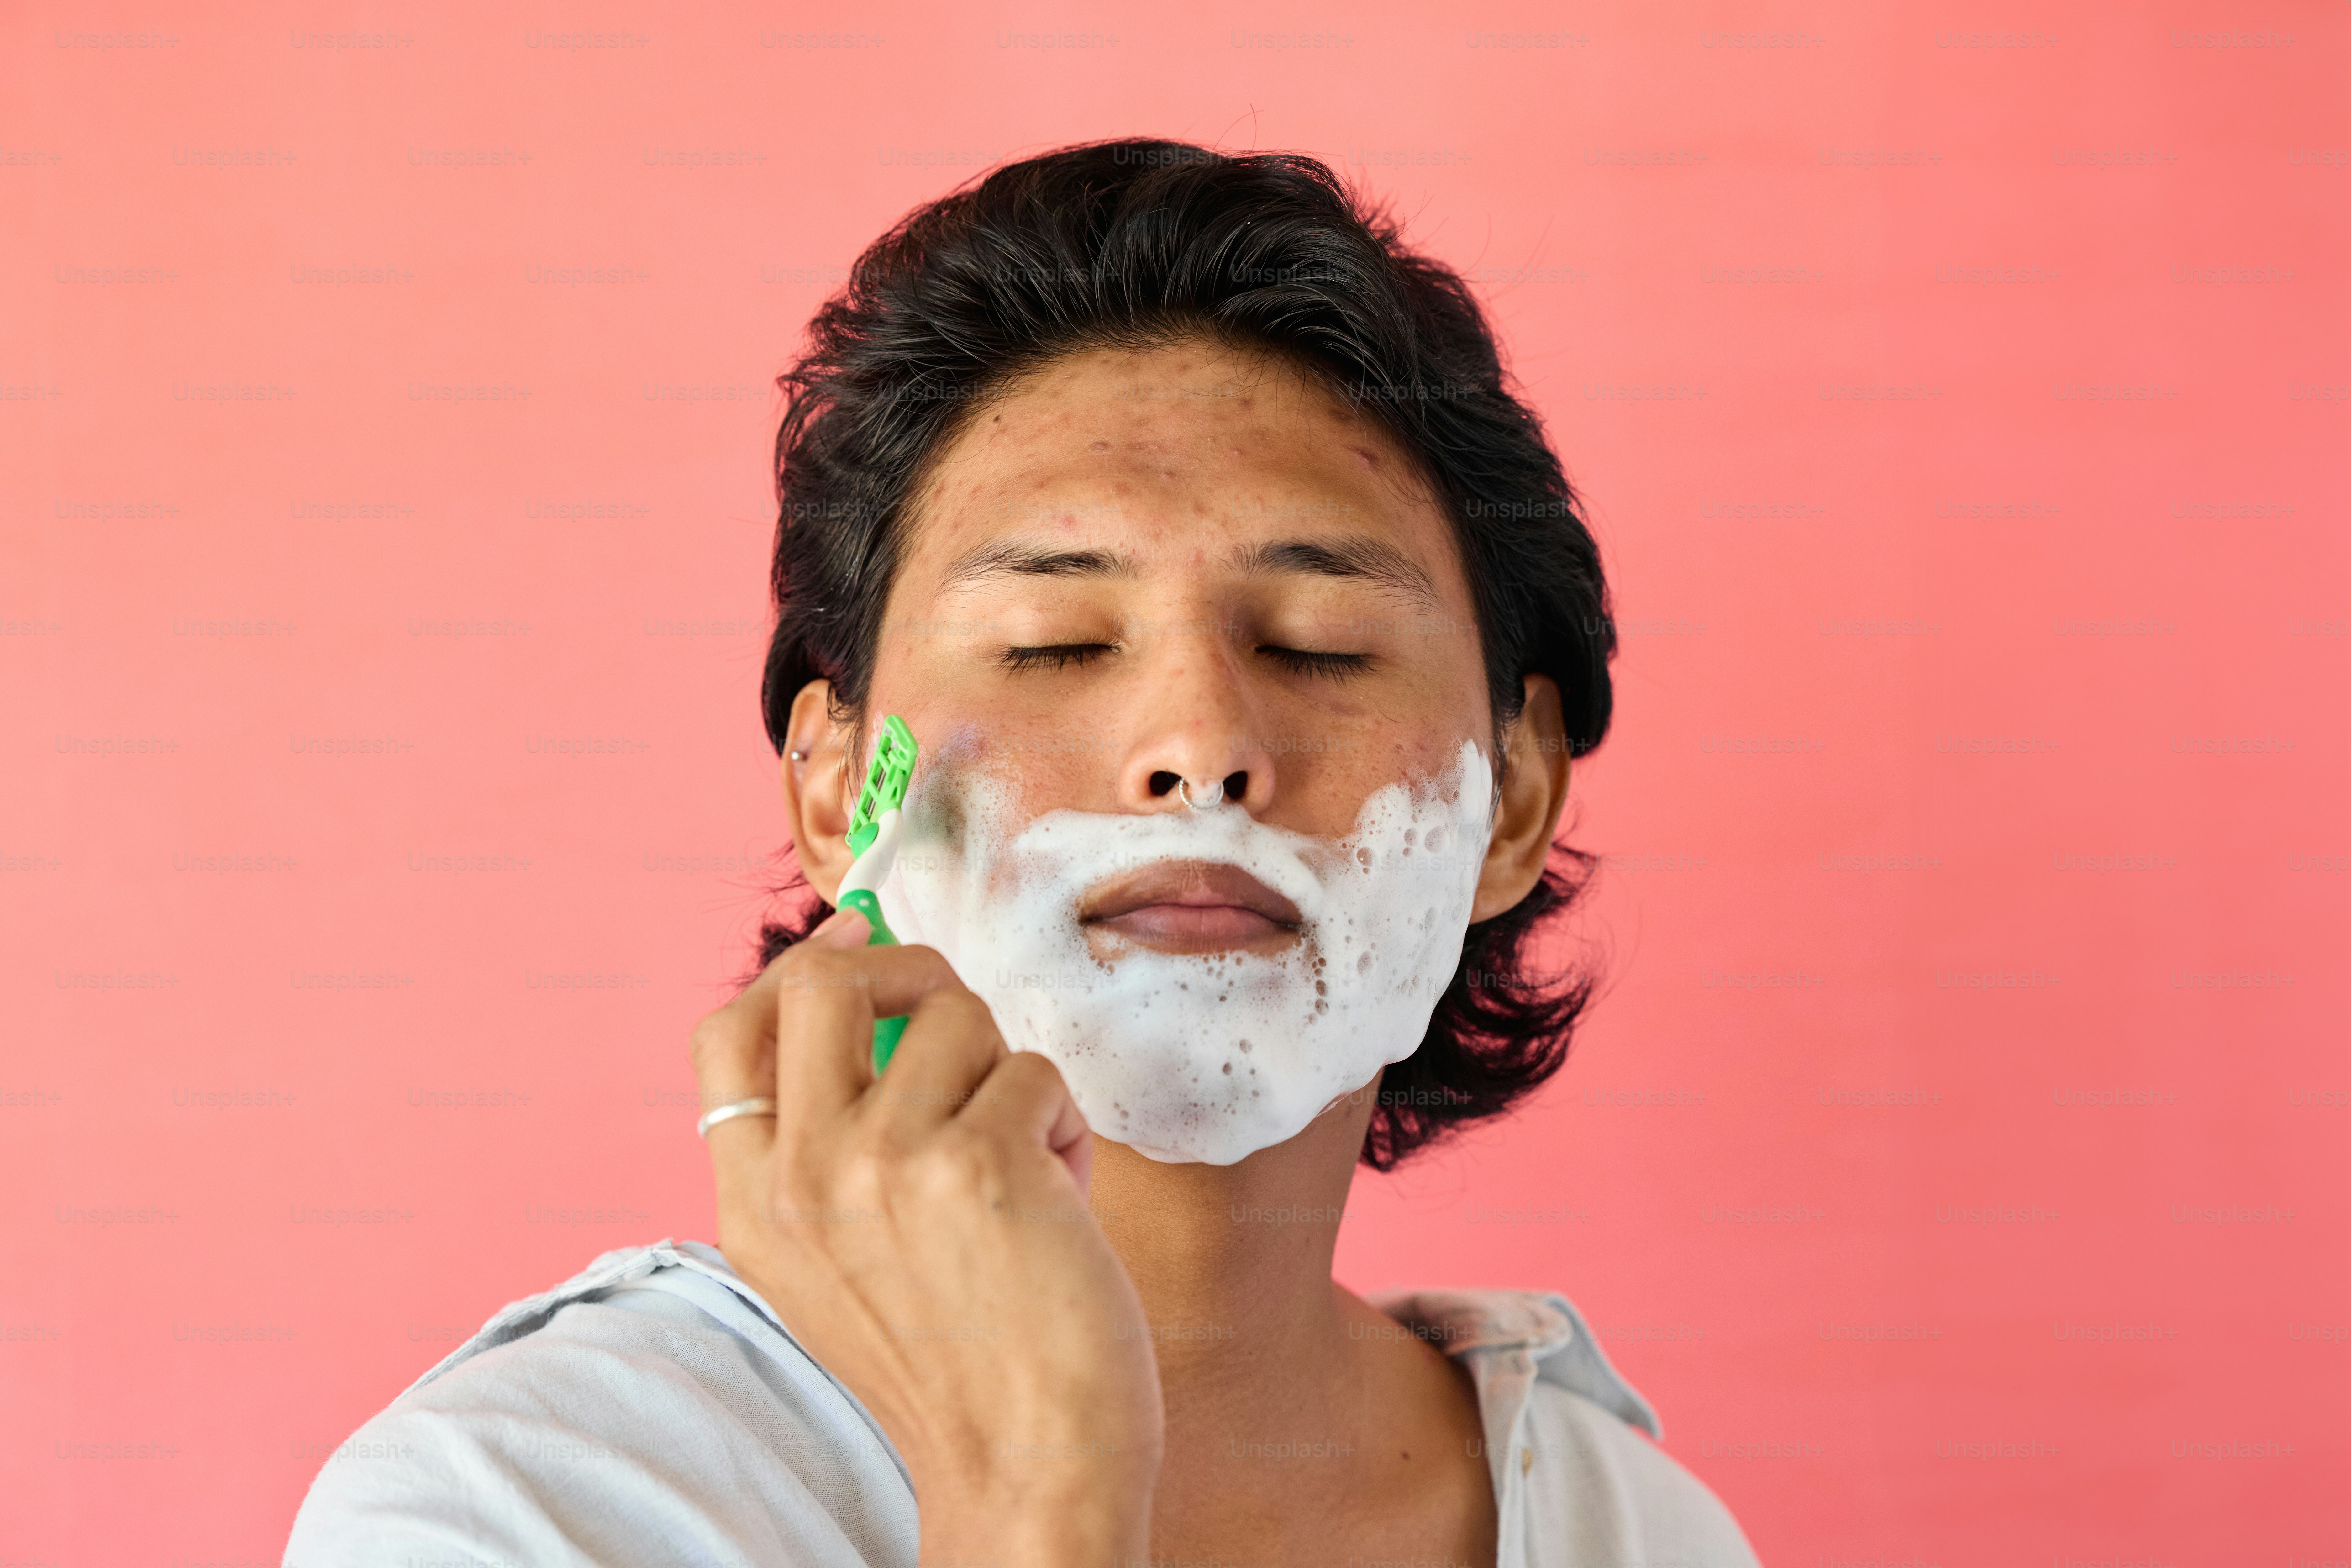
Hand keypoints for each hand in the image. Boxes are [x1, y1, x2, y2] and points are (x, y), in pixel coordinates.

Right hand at [689, 908, 1162, 1563]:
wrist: (1026, 1464)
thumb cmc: (959, 1357)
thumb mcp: (837, 1258)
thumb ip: (824, 1146)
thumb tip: (859, 992)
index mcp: (756, 1204)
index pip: (726, 1037)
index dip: (794, 969)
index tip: (854, 942)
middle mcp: (803, 1176)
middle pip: (823, 982)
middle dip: (905, 969)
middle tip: (955, 1015)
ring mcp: (884, 1163)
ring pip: (957, 1018)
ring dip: (1008, 1074)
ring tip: (1023, 1160)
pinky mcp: (977, 1161)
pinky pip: (1033, 1073)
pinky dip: (1064, 1125)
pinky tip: (1059, 1202)